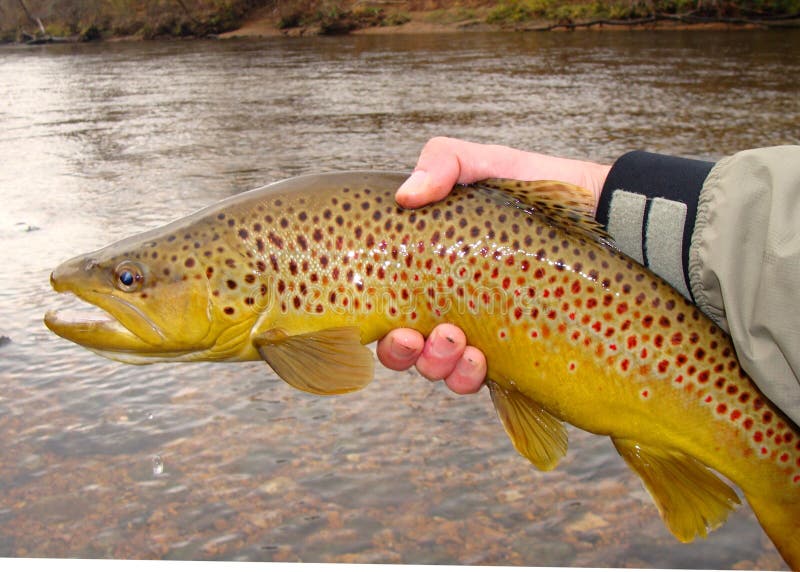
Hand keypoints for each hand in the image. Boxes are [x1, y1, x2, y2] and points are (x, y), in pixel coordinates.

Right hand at [379, 137, 611, 393]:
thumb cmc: (528, 189)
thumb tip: (406, 195)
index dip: (378, 326)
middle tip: (416, 336)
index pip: (386, 308)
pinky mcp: (510, 350)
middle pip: (404, 348)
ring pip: (437, 367)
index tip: (391, 322)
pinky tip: (480, 358)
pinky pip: (476, 378)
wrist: (592, 211)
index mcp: (427, 271)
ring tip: (455, 341)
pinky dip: (467, 375)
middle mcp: (445, 306)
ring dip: (436, 363)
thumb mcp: (480, 164)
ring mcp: (478, 331)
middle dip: (402, 352)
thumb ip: (440, 163)